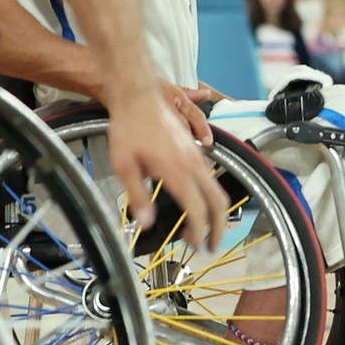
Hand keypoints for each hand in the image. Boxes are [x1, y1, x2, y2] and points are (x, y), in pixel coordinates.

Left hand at [104, 82, 229, 250]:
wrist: (141, 96)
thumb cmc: (129, 128)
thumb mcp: (124, 165)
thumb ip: (137, 195)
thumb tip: (146, 222)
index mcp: (177, 171)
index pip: (196, 209)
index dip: (199, 232)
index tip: (196, 247)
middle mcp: (194, 165)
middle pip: (218, 201)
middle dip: (219, 227)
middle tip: (212, 246)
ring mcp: (198, 157)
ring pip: (217, 189)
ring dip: (216, 212)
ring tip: (207, 229)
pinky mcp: (195, 151)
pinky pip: (210, 178)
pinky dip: (210, 196)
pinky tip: (198, 202)